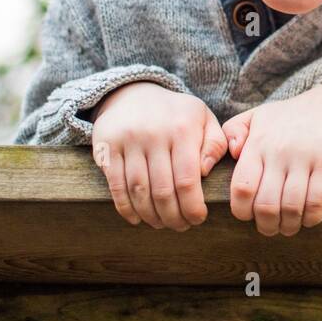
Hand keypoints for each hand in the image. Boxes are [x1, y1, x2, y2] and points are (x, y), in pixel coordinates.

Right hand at [90, 81, 228, 230]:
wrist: (132, 93)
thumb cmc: (176, 115)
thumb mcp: (203, 119)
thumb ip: (215, 144)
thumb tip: (205, 172)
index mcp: (182, 128)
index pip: (188, 180)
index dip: (193, 206)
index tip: (198, 219)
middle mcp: (153, 134)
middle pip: (162, 191)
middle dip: (174, 216)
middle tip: (181, 226)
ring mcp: (127, 141)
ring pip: (139, 192)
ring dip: (151, 216)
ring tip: (162, 224)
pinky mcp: (106, 148)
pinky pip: (116, 186)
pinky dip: (126, 208)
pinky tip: (138, 219)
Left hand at [219, 80, 321, 235]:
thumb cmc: (295, 115)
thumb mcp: (260, 115)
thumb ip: (234, 131)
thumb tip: (232, 155)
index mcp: (258, 142)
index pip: (241, 188)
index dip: (242, 211)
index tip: (249, 215)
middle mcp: (279, 151)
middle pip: (265, 204)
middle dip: (266, 225)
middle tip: (270, 228)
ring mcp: (305, 157)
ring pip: (290, 207)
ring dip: (289, 225)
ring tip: (289, 227)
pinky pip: (316, 201)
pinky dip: (311, 217)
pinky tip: (310, 217)